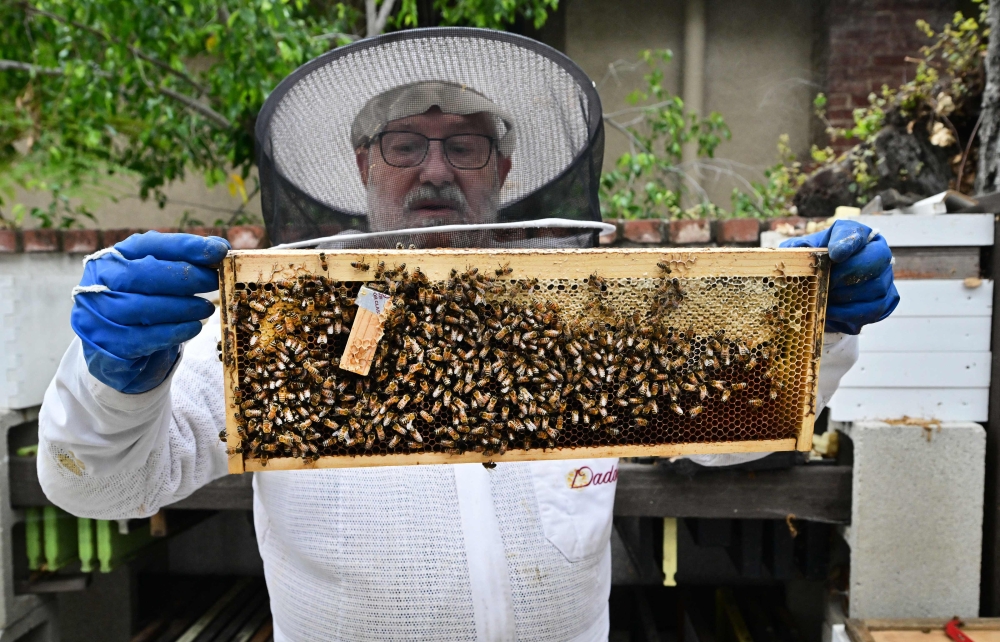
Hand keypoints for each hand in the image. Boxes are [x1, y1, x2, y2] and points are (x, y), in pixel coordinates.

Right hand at [70, 232, 230, 392]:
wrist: (115, 350)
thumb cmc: (143, 305)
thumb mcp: (159, 280)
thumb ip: (185, 262)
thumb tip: (219, 245)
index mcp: (113, 258)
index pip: (149, 245)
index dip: (186, 246)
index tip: (219, 250)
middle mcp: (99, 282)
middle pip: (143, 274)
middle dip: (186, 276)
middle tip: (215, 281)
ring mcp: (98, 314)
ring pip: (143, 307)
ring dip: (183, 307)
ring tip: (207, 308)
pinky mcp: (107, 344)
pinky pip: (144, 337)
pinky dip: (174, 332)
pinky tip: (193, 327)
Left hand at [780, 219, 898, 333]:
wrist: (820, 292)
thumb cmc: (813, 268)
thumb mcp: (801, 255)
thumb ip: (799, 250)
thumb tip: (801, 249)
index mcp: (855, 235)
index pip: (857, 232)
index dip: (848, 242)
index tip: (835, 254)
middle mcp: (877, 252)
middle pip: (878, 257)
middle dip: (851, 272)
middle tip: (828, 283)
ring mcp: (885, 276)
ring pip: (878, 285)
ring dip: (848, 295)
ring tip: (826, 299)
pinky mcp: (885, 301)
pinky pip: (874, 309)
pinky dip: (850, 313)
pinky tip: (831, 312)